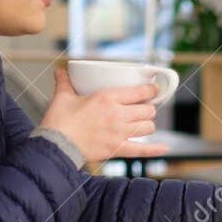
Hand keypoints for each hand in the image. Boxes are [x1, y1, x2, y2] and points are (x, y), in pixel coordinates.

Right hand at [40, 68, 163, 163]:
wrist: (56, 145)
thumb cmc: (59, 120)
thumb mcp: (62, 96)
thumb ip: (65, 82)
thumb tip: (60, 71)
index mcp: (107, 98)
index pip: (139, 92)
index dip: (151, 90)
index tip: (153, 89)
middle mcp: (118, 114)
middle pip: (147, 110)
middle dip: (148, 108)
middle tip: (142, 108)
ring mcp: (119, 133)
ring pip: (148, 127)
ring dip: (147, 125)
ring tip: (142, 124)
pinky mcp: (117, 149)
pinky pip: (142, 150)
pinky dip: (155, 150)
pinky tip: (165, 148)